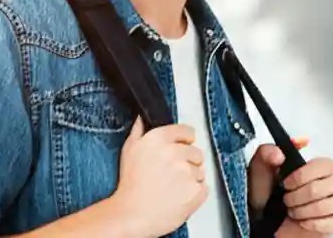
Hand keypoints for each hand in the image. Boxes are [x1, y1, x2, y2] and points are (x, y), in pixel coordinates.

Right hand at [110, 117, 207, 236]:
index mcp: (159, 139)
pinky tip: (179, 196)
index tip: (181, 147)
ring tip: (172, 187)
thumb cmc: (130, 185)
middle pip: (196, 152)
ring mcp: (187, 172)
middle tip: (172, 173)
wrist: (131, 214)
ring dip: (191, 178)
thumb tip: (143, 118)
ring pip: (200, 171)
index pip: (187, 131)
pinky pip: (204, 188)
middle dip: (188, 161)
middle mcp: (175, 152)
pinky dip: (195, 193)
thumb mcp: (129, 150)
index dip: (184, 141)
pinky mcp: (196, 191)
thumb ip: (139, 131)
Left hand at [248, 141, 332, 236]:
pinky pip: (330, 223)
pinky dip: (310, 224)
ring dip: (300, 211)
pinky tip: (302, 221)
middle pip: (320, 188)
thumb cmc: (269, 193)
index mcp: (319, 167)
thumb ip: (266, 153)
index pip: (324, 165)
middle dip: (296, 197)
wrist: (270, 220)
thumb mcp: (261, 170)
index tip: (286, 183)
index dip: (301, 176)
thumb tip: (278, 154)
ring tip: (293, 210)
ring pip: (323, 207)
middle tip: (287, 200)